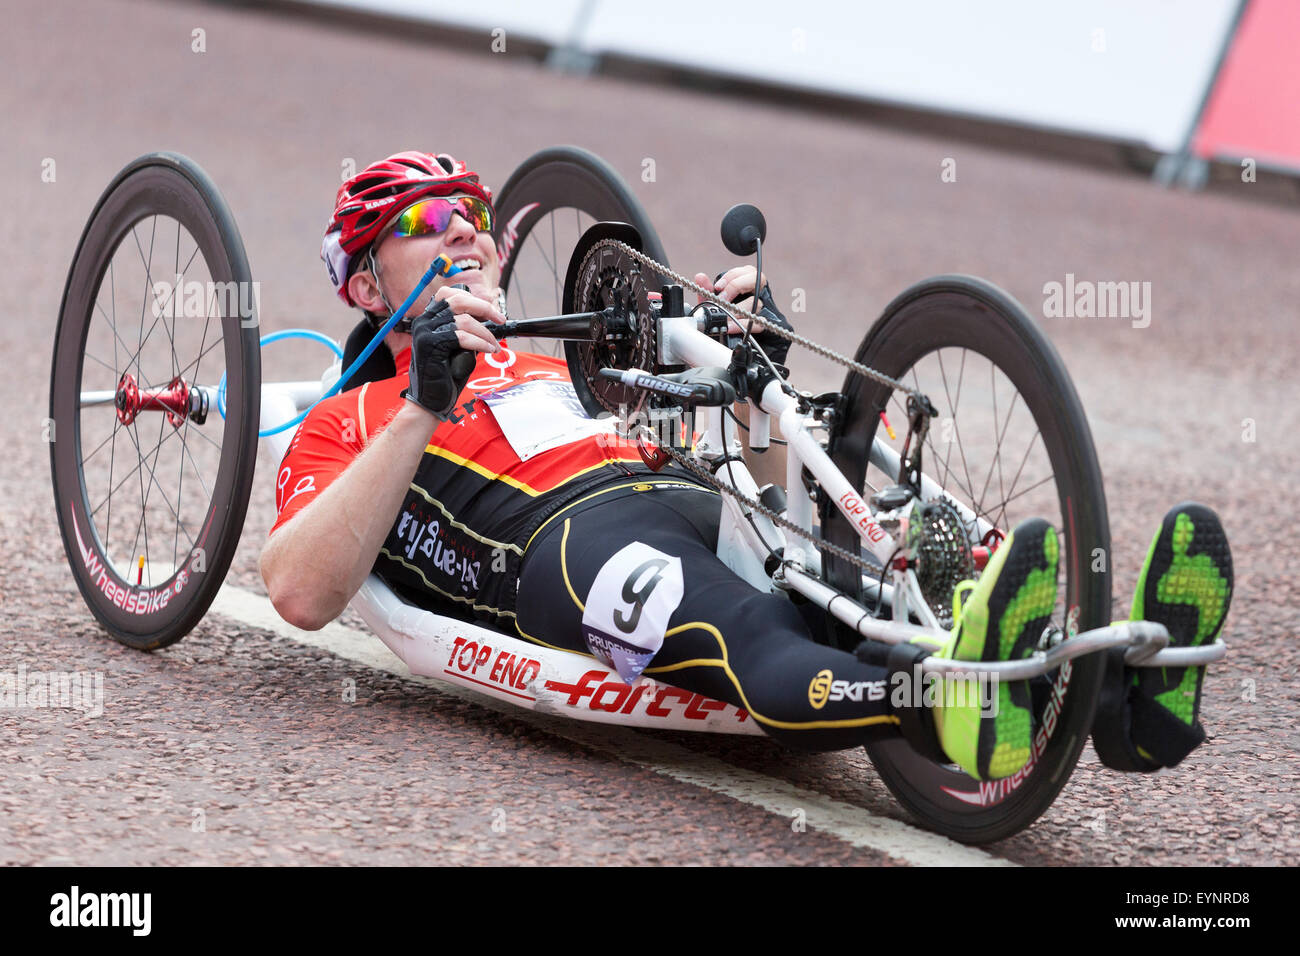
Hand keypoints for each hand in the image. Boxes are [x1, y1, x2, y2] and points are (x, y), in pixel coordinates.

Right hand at [404, 285, 504, 419]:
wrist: (430, 400)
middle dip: (484, 308)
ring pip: (464, 320)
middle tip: (500, 320)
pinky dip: (480, 342)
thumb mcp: (457, 346)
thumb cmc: (445, 375)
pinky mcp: (431, 346)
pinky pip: (462, 337)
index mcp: (428, 319)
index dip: (472, 298)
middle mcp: (424, 322)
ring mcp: (425, 333)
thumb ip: (466, 330)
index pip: (448, 294)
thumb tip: (488, 316)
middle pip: (457, 300)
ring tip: (493, 345)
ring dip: (485, 332)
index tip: (490, 311)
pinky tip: (489, 349)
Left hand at [693, 265, 792, 365]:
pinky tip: (729, 327)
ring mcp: (763, 307)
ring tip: (722, 316)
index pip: (745, 270)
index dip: (730, 277)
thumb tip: (700, 277)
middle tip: (721, 299)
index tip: (717, 287)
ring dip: (736, 310)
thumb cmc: (723, 313)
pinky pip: (757, 323)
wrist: (727, 335)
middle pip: (757, 278)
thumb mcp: (714, 301)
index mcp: (748, 280)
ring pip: (756, 302)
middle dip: (735, 286)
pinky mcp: (763, 323)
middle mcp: (758, 291)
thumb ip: (707, 289)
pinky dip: (741, 325)